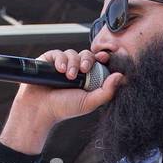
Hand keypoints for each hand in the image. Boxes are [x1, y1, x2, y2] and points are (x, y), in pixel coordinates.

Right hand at [1, 48, 124, 150]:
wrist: (41, 109)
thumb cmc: (64, 108)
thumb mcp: (89, 102)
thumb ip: (106, 91)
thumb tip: (121, 77)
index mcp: (87, 79)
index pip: (97, 63)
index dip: (102, 58)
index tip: (105, 57)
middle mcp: (76, 70)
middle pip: (87, 55)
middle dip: (87, 60)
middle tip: (84, 69)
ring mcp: (63, 64)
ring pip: (73, 53)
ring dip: (72, 63)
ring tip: (69, 76)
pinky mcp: (50, 60)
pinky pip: (58, 53)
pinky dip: (61, 60)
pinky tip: (60, 69)